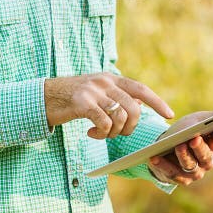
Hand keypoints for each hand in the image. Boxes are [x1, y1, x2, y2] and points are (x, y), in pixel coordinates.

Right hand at [44, 72, 173, 138]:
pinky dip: (101, 134)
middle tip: (118, 133)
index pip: (141, 89)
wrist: (44, 97)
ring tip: (101, 133)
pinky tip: (90, 133)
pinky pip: (103, 123)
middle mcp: (105, 82)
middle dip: (130, 127)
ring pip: (120, 117)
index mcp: (111, 79)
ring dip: (114, 133)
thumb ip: (118, 96)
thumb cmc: (73, 99)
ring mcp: (93, 91)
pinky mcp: (81, 103)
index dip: (157, 102)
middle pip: (133, 109)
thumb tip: (141, 103)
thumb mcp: (98, 92)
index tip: (169, 115)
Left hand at [148, 111, 212, 185]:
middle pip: (206, 156)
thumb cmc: (187, 131)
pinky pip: (171, 172)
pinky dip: (163, 165)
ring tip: (178, 146)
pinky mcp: (178, 178)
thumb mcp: (198, 120)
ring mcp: (194, 172)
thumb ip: (212, 117)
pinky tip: (155, 157)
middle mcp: (207, 162)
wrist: (168, 146)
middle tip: (194, 139)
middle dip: (200, 148)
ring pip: (190, 166)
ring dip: (184, 156)